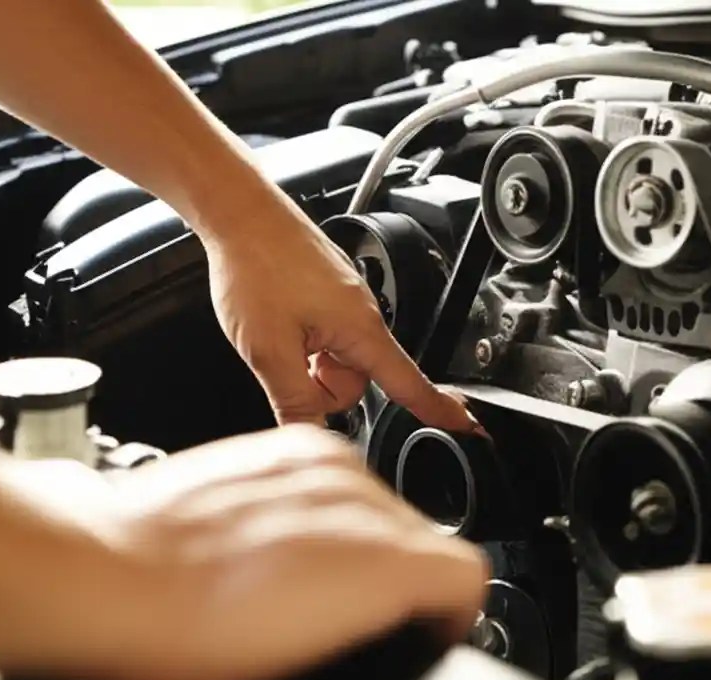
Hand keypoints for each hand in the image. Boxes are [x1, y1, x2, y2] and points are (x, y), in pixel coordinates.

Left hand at [97, 425, 487, 679]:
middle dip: (402, 581)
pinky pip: (335, 481)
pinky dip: (324, 512)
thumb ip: (381, 629)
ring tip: (303, 584)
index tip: (428, 633)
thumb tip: (400, 629)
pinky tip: (275, 548)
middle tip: (353, 620)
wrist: (106, 572)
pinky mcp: (285, 448)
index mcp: (385, 561)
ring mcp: (324, 466)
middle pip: (425, 540)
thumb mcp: (307, 662)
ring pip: (381, 506)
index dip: (452, 616)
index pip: (468, 576)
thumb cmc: (186, 631)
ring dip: (362, 543)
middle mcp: (362, 501)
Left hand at [196, 187, 477, 430]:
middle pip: (357, 382)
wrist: (241, 215)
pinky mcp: (327, 298)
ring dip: (305, 363)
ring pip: (335, 363)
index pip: (410, 384)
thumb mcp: (267, 348)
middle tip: (284, 363)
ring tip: (277, 336)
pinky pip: (323, 339)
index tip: (469, 429)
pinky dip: (301, 343)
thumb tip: (309, 434)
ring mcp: (344, 305)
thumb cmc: (257, 264)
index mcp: (360, 329)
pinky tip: (277, 324)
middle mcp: (361, 316)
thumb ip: (294, 399)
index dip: (440, 411)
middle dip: (321, 386)